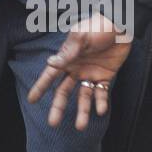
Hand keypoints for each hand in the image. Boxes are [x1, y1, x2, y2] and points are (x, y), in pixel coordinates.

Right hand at [27, 12, 132, 129]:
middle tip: (53, 123)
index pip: (50, 76)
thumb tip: (50, 63)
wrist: (121, 25)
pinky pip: (101, 93)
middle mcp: (76, 69)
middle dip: (58, 108)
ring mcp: (90, 74)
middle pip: (63, 92)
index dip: (40, 87)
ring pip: (83, 98)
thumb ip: (68, 53)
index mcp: (67, 59)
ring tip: (80, 127)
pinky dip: (101, 103)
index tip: (31, 100)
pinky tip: (101, 111)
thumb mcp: (81, 37)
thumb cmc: (97, 26)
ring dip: (82, 112)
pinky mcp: (105, 77)